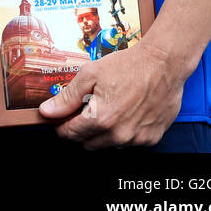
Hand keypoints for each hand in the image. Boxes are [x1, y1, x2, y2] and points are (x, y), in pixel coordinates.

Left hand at [38, 40, 184, 148]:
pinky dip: (121, 133)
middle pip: (87, 143)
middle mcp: (119, 135)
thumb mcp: (90, 75)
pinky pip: (128, 143)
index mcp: (101, 119)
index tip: (60, 117)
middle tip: (84, 109)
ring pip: (107, 145)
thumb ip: (67, 97)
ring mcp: (137, 139)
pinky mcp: (151, 139)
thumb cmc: (128, 66)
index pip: (70, 134)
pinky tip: (124, 113)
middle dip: (80, 129)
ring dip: (101, 133)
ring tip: (107, 108)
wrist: (164, 65)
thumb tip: (46, 112)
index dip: (61, 125)